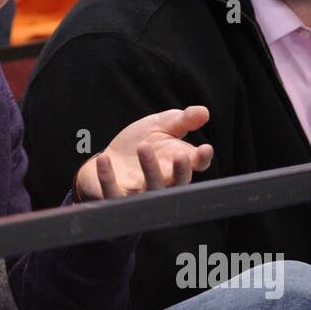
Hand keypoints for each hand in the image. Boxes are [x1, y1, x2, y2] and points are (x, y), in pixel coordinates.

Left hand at [75, 105, 213, 200]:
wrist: (112, 156)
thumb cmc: (141, 141)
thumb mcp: (161, 125)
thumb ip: (182, 120)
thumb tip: (204, 111)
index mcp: (177, 164)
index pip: (196, 165)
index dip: (202, 159)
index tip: (205, 149)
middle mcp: (164, 183)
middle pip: (178, 183)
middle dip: (180, 171)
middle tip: (180, 155)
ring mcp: (141, 193)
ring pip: (151, 190)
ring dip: (150, 169)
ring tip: (143, 145)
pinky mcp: (117, 198)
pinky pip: (113, 193)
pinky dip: (108, 177)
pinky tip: (104, 158)